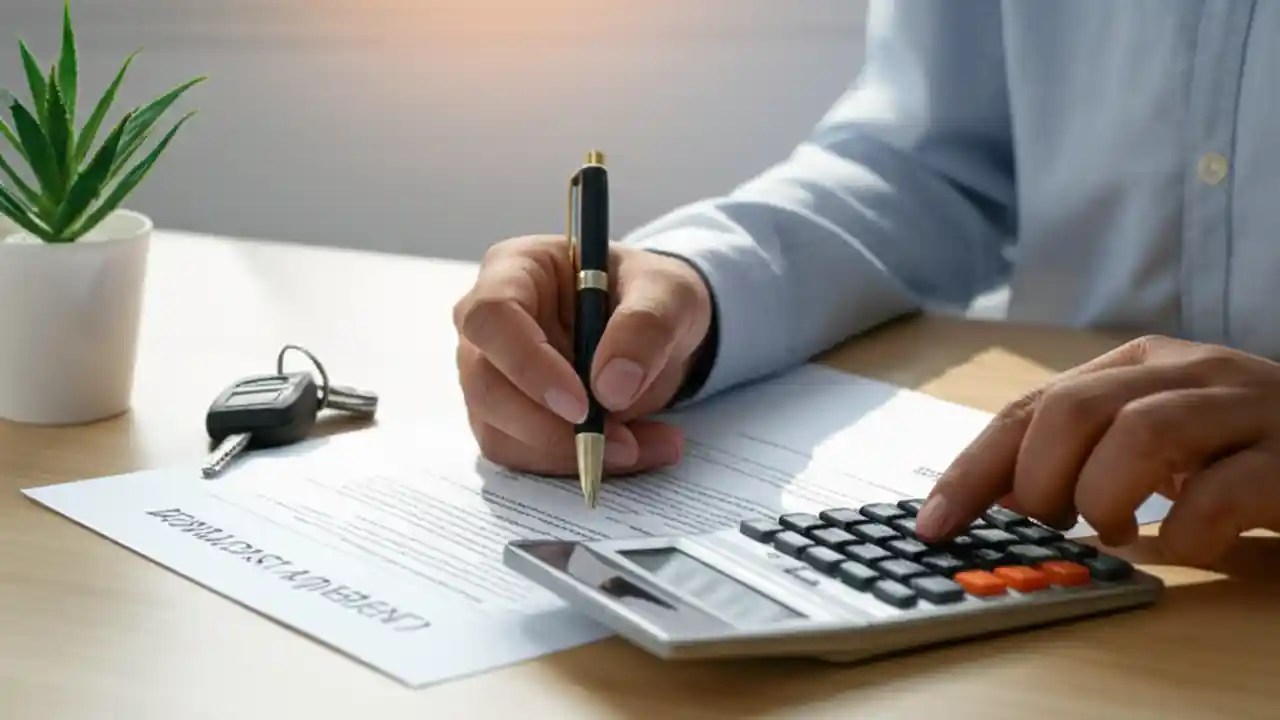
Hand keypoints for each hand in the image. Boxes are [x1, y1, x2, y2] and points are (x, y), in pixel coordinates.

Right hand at [453, 235, 712, 475]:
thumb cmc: (651, 295)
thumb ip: (646, 328)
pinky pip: (524, 455)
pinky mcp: (507, 418)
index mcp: (515, 270)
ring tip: (643, 447)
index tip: (581, 405)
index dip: (527, 364)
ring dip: (569, 454)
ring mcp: (492, 375)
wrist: (657, 331)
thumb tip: (612, 387)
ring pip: (501, 432)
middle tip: (621, 444)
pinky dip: (575, 464)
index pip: (491, 316)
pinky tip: (633, 450)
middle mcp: (490, 325)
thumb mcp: (669, 293)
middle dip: (550, 429)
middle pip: (486, 385)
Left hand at [915, 335, 1279, 565]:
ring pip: (1142, 433)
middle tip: (1051, 526)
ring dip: (1106, 497)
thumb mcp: (1151, 444)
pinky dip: (1186, 532)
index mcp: (1137, 366)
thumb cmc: (1242, 450)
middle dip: (1040, 482)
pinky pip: (1225, 491)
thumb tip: (995, 505)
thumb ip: (1081, 458)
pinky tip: (1182, 544)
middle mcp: (1187, 371)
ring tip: (1115, 531)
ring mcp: (1247, 408)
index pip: (1031, 407)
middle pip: (1074, 409)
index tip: (933, 524)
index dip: (975, 469)